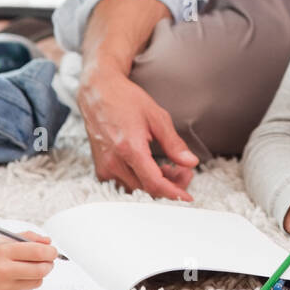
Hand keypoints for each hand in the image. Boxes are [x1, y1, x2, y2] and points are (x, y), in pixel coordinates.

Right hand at [0, 232, 57, 289]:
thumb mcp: (3, 239)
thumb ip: (28, 237)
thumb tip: (48, 242)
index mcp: (3, 252)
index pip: (38, 253)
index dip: (51, 252)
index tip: (52, 251)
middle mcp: (3, 271)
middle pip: (42, 270)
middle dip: (49, 264)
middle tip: (47, 260)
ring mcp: (4, 288)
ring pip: (37, 282)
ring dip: (38, 275)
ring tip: (26, 268)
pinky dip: (27, 285)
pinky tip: (15, 279)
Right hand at [77, 59, 197, 199]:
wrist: (98, 92)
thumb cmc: (127, 101)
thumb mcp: (157, 117)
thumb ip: (174, 143)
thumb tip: (191, 162)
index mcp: (129, 148)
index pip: (154, 183)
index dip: (173, 193)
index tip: (187, 197)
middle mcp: (114, 162)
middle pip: (146, 189)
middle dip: (169, 185)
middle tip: (184, 171)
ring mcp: (104, 167)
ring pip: (136, 189)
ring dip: (155, 184)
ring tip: (170, 167)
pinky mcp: (100, 168)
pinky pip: (124, 184)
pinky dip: (141, 180)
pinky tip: (152, 167)